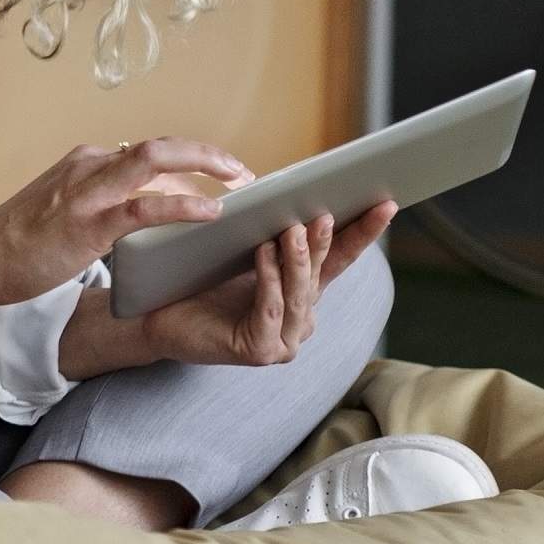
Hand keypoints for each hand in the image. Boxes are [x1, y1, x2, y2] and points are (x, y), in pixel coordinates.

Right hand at [0, 138, 248, 307]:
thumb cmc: (21, 243)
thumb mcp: (67, 211)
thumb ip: (104, 204)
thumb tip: (148, 213)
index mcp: (88, 162)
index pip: (151, 152)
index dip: (192, 161)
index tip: (222, 175)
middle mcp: (90, 164)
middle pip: (161, 147)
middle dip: (208, 155)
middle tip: (243, 173)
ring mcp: (89, 190)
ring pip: (156, 162)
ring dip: (205, 168)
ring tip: (239, 183)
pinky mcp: (89, 222)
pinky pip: (145, 206)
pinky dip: (183, 206)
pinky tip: (212, 213)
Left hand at [119, 200, 396, 370]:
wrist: (157, 316)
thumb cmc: (200, 281)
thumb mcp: (246, 249)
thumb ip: (276, 232)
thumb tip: (299, 193)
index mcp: (303, 293)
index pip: (340, 258)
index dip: (363, 232)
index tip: (385, 203)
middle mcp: (301, 319)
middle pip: (320, 273)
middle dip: (328, 241)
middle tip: (326, 211)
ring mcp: (285, 339)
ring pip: (298, 293)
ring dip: (298, 258)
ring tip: (294, 226)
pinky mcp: (261, 351)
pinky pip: (269, 309)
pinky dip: (268, 279)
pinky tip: (264, 252)